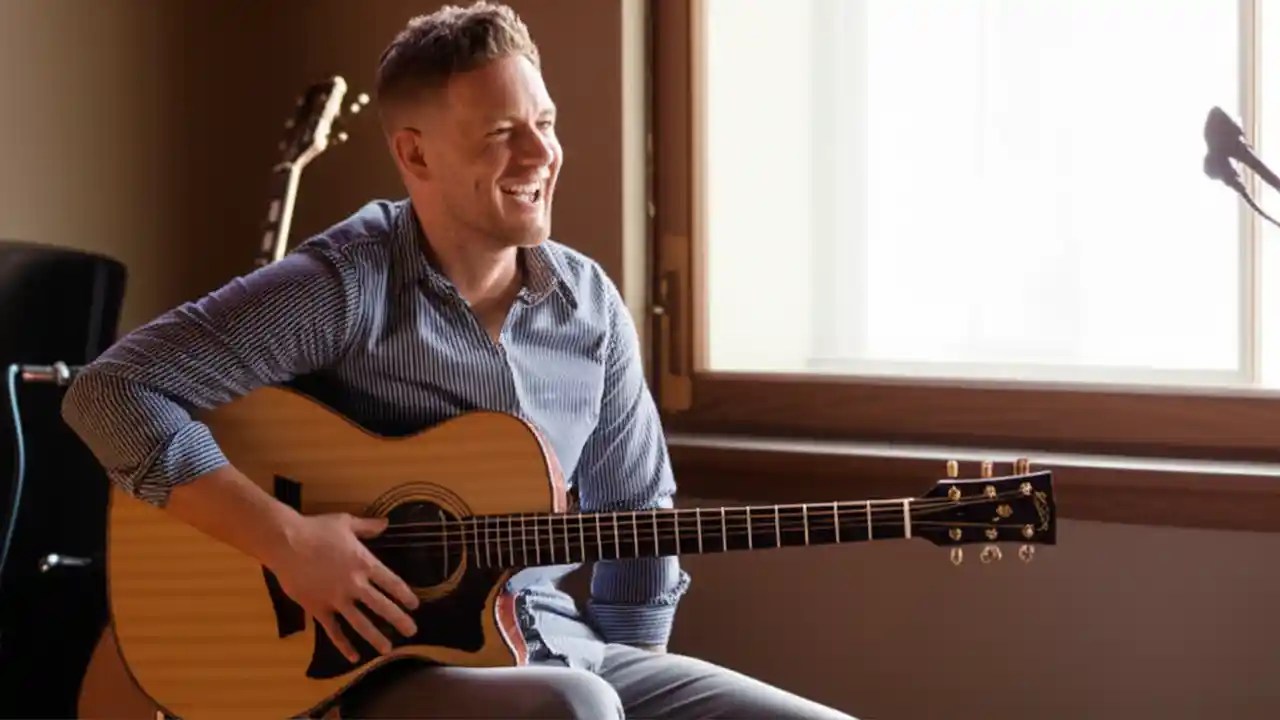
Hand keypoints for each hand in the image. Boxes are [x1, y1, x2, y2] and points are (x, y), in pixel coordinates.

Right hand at [266, 513, 419, 661]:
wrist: (286, 542)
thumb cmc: (316, 529)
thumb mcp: (346, 522)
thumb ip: (367, 526)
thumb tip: (386, 523)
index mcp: (364, 563)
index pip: (391, 582)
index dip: (404, 595)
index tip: (414, 605)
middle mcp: (354, 584)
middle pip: (382, 606)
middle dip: (399, 620)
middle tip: (412, 632)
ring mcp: (336, 598)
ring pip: (360, 623)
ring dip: (375, 637)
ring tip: (388, 649)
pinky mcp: (318, 608)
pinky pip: (333, 630)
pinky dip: (343, 644)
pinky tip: (353, 657)